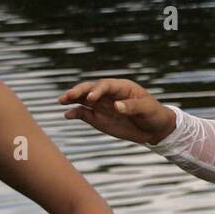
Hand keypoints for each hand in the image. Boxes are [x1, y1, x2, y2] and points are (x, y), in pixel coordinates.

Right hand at [58, 79, 175, 145]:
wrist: (153, 129)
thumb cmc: (153, 114)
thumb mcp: (146, 109)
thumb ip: (132, 107)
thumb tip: (116, 106)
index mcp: (121, 87)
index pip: (105, 85)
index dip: (97, 90)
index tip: (91, 98)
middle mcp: (108, 94)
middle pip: (90, 89)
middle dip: (79, 91)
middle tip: (68, 96)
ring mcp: (102, 105)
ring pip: (83, 99)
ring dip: (72, 99)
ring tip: (61, 101)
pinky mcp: (98, 118)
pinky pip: (84, 114)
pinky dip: (75, 113)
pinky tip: (67, 115)